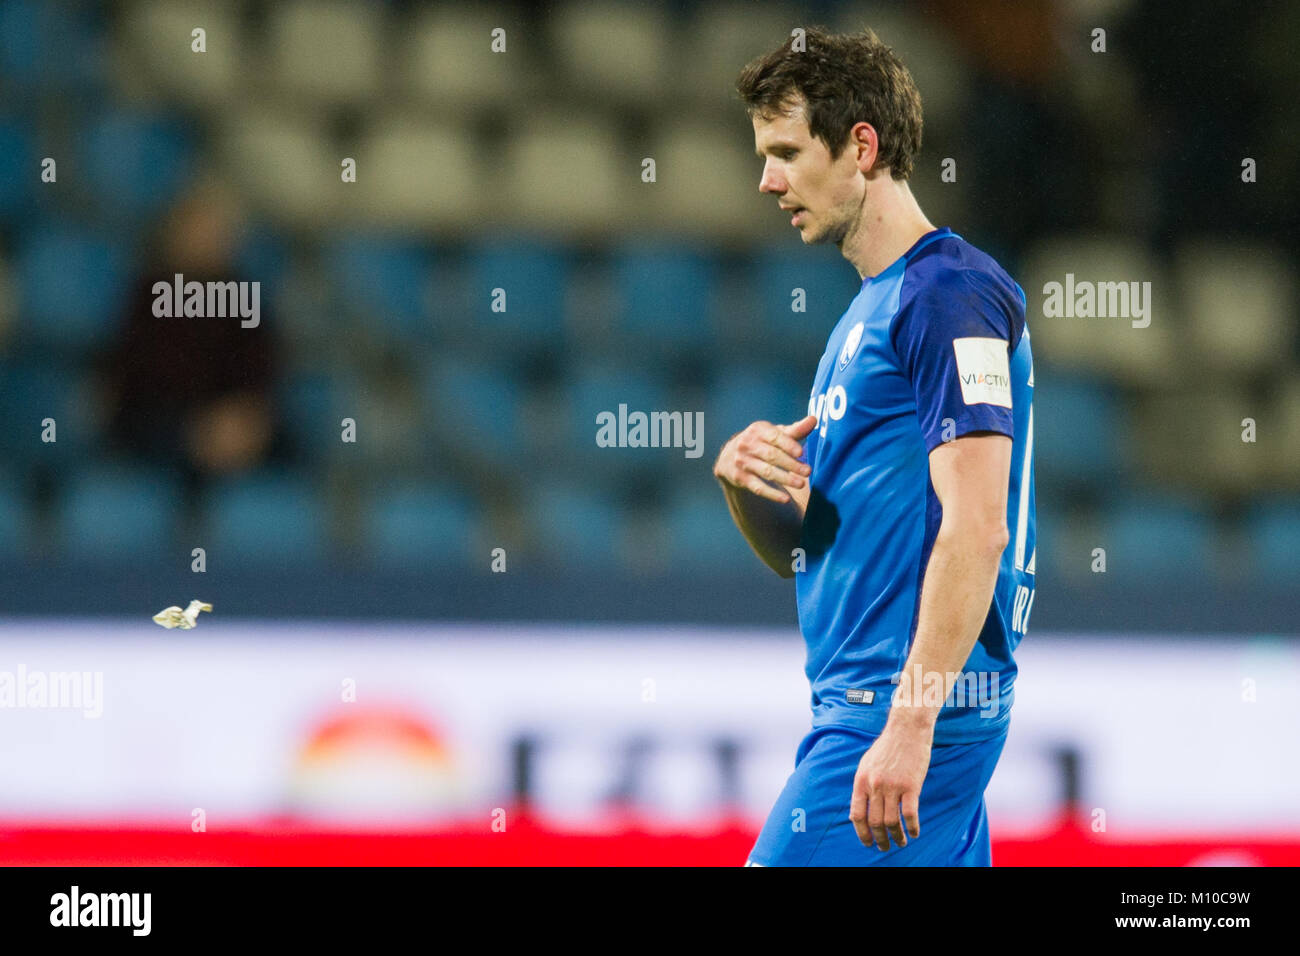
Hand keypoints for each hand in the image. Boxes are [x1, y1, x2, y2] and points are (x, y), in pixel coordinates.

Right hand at [712, 415, 816, 503]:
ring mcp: (742, 462)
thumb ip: (795, 430)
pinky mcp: (740, 478)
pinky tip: (785, 499)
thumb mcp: (775, 433)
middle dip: (791, 464)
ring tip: (801, 484)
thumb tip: (814, 420)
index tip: (801, 452)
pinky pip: (758, 488)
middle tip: (807, 471)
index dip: (788, 444)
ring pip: (766, 472)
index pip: (774, 437)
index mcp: (758, 430)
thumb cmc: (761, 442)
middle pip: (771, 455)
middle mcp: (747, 444)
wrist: (730, 456)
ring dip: (785, 479)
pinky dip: (772, 494)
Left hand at [848, 722, 932, 850]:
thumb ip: (864, 784)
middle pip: (875, 822)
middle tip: (885, 847)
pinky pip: (910, 814)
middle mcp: (875, 785)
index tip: (867, 842)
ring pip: (892, 821)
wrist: (907, 729)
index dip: (861, 832)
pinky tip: (915, 833)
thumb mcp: (867, 763)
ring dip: (897, 836)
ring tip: (901, 842)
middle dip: (879, 839)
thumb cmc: (888, 746)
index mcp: (861, 780)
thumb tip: (860, 807)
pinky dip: (913, 827)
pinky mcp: (911, 785)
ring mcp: (893, 786)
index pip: (857, 815)